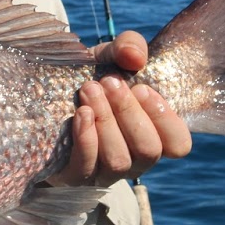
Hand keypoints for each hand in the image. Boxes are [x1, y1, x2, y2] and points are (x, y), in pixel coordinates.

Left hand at [48, 29, 191, 187]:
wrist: (46, 97)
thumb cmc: (93, 78)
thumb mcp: (111, 56)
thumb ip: (129, 47)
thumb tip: (135, 57)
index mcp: (153, 134)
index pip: (178, 144)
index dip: (165, 118)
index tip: (142, 88)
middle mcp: (135, 159)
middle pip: (148, 150)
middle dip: (129, 113)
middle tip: (109, 82)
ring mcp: (106, 172)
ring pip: (119, 160)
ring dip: (106, 121)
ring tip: (89, 90)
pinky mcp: (76, 177)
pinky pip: (87, 167)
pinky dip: (86, 138)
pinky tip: (81, 113)